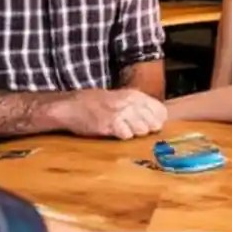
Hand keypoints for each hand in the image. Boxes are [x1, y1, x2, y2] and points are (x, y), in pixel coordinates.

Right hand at [48, 88, 166, 139]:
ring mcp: (120, 113)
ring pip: (142, 130)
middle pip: (153, 123)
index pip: (160, 110)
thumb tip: (157, 119)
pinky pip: (127, 135)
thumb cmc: (95, 103)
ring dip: (135, 133)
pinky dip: (123, 137)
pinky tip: (115, 133)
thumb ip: (137, 105)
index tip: (153, 126)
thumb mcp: (119, 97)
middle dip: (148, 129)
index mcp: (134, 94)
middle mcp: (130, 102)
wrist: (71, 106)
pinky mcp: (110, 124)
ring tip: (123, 130)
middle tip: (134, 129)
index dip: (158, 121)